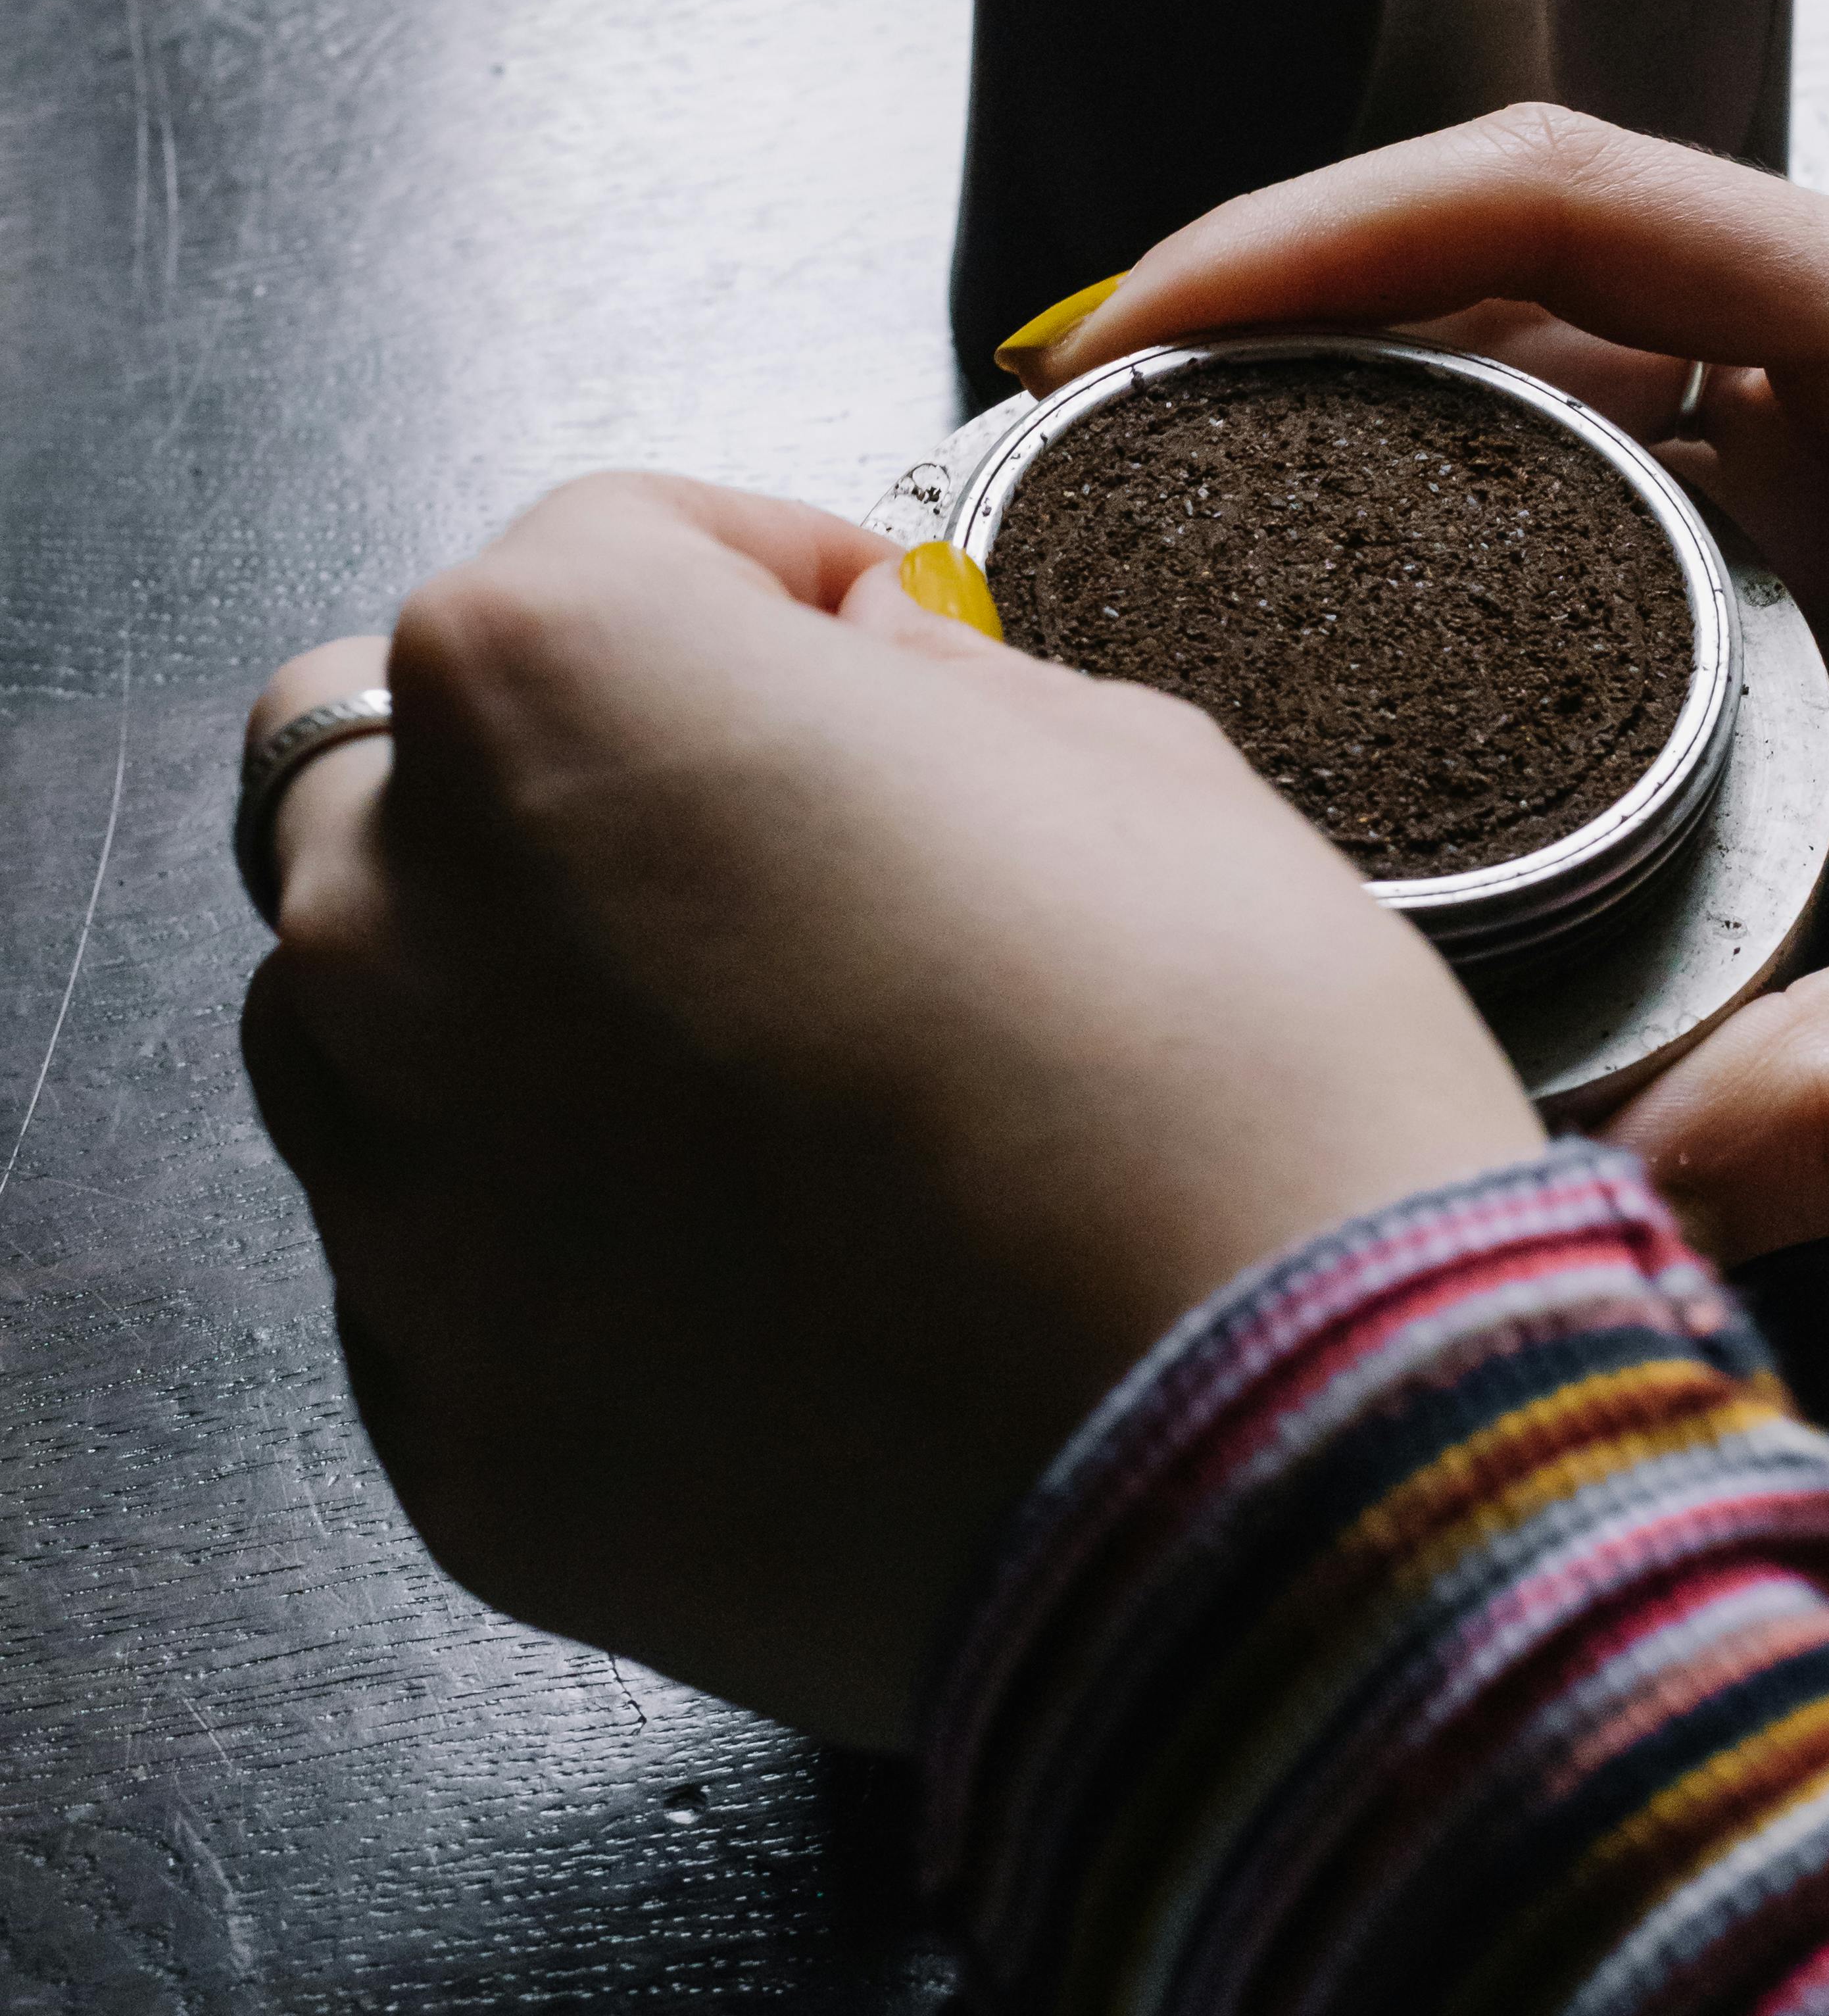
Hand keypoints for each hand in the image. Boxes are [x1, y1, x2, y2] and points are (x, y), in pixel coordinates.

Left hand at [240, 473, 1535, 1742]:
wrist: (1274, 1469)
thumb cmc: (1222, 1071)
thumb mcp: (1134, 761)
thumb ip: (937, 688)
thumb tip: (864, 669)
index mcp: (558, 681)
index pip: (603, 547)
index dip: (760, 577)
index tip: (867, 635)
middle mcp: (395, 916)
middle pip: (400, 771)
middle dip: (563, 771)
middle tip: (766, 842)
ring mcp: (392, 1191)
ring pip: (367, 1017)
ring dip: (515, 997)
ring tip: (760, 1074)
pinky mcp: (435, 1430)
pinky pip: (446, 1264)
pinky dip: (561, 1238)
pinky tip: (770, 1273)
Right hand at [1013, 108, 1828, 1258]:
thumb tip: (1615, 1201)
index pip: (1558, 197)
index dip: (1317, 237)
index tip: (1134, 329)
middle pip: (1518, 279)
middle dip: (1290, 341)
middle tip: (1085, 462)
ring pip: (1558, 406)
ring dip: (1367, 452)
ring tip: (1165, 546)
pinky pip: (1626, 542)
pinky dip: (1477, 578)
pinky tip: (1360, 678)